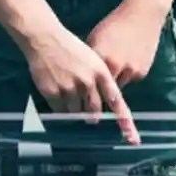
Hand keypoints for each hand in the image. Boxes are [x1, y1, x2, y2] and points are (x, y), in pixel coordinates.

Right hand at [20, 25, 139, 143]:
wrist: (45, 39)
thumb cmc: (69, 48)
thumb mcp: (92, 59)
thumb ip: (99, 81)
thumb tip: (99, 105)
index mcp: (101, 72)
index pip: (116, 100)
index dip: (124, 120)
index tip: (131, 137)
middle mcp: (88, 82)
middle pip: (94, 111)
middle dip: (92, 116)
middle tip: (90, 117)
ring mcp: (70, 88)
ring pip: (76, 112)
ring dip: (73, 110)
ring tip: (66, 92)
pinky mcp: (53, 92)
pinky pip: (60, 111)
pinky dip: (59, 108)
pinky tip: (56, 93)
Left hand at [86, 1, 167, 86]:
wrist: (143, 15)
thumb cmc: (115, 24)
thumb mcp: (96, 37)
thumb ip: (90, 57)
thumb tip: (83, 74)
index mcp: (99, 55)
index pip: (88, 81)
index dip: (85, 87)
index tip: (82, 91)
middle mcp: (114, 66)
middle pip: (102, 89)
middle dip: (99, 89)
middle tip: (95, 90)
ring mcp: (129, 71)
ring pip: (117, 86)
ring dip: (114, 81)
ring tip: (116, 67)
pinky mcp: (141, 73)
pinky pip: (130, 80)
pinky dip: (128, 75)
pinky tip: (129, 61)